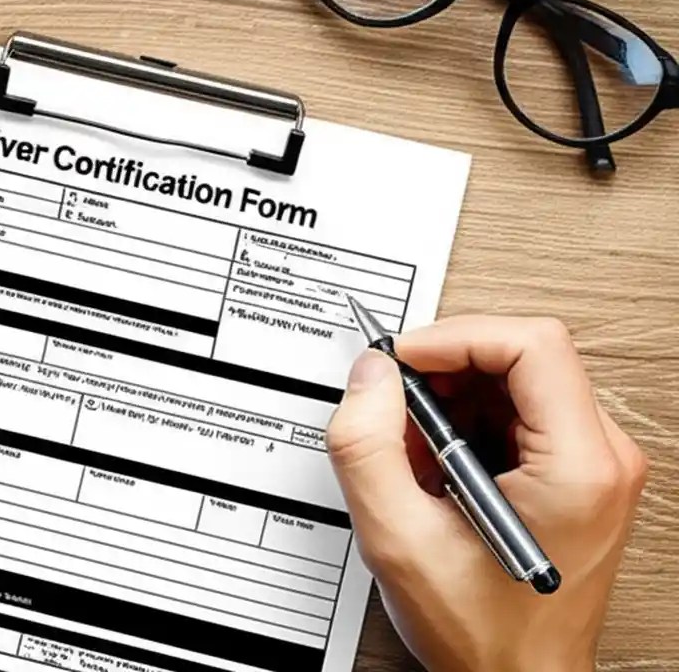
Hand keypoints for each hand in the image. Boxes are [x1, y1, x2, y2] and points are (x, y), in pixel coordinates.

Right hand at [327, 317, 645, 671]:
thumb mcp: (399, 537)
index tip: (403, 359)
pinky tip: (436, 469)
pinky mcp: (577, 474)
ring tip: (413, 454)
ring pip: (518, 381)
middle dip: (446, 371)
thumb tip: (370, 376)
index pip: (530, 345)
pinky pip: (520, 414)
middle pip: (523, 356)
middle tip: (397, 408)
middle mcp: (603, 459)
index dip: (455, 337)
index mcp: (579, 468)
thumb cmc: (482, 632)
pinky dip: (467, 425)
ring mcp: (595, 466)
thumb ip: (367, 445)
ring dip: (453, 401)